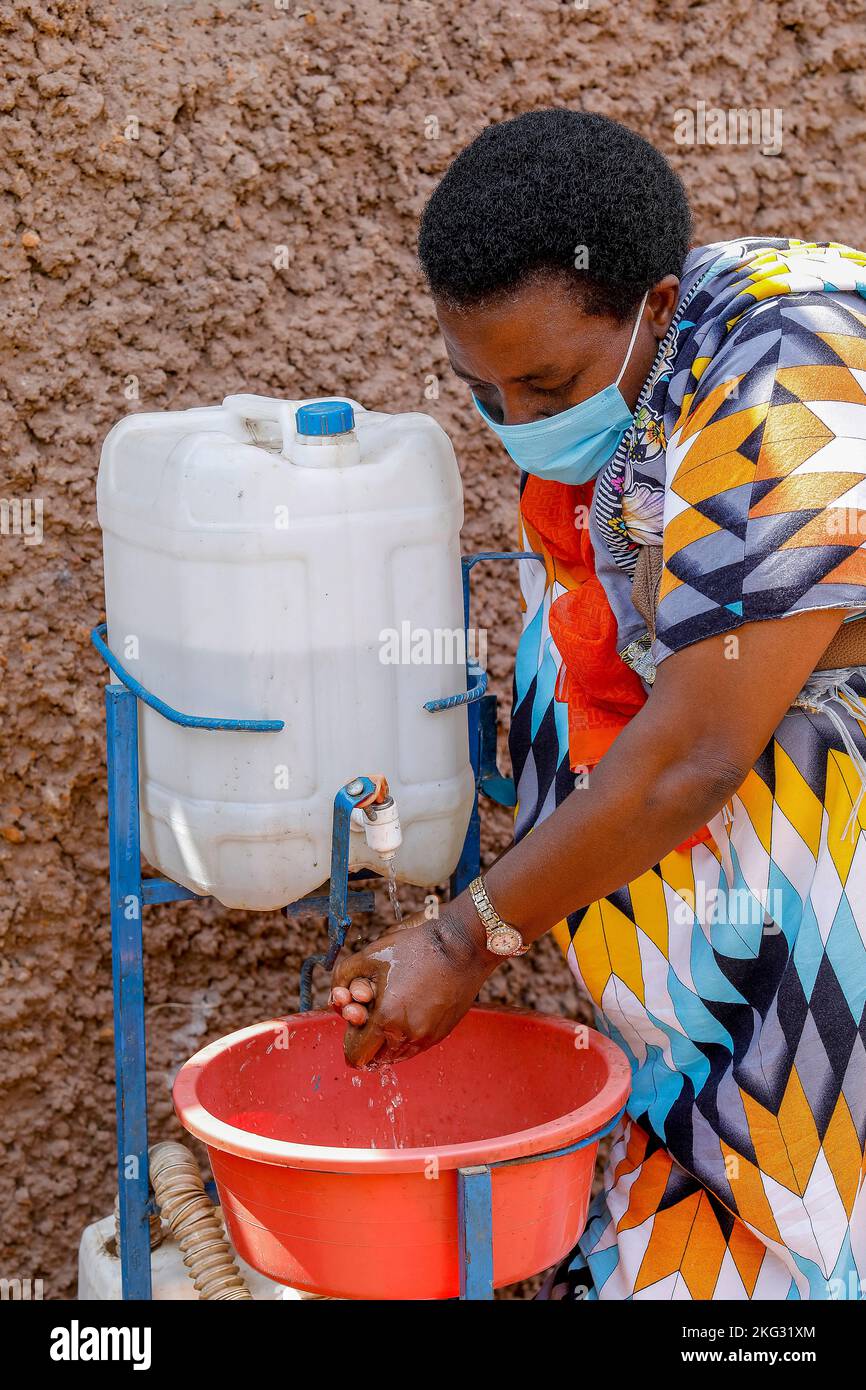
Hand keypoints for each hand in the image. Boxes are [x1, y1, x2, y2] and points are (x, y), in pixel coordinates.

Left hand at [330, 906, 494, 1066]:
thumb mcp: (370, 955)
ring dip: (387, 1039)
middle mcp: (407, 1036)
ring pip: (396, 1055)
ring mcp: (427, 1038)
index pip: (356, 1056)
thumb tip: (337, 996)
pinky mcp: (441, 1034)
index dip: (350, 1040)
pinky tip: (408, 1008)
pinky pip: (415, 1047)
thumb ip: (342, 976)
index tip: (356, 1021)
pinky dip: (406, 1035)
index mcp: (386, 1019)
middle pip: (375, 1059)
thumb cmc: (415, 947)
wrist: (461, 946)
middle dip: (367, 1039)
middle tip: (371, 1011)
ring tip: (391, 1008)